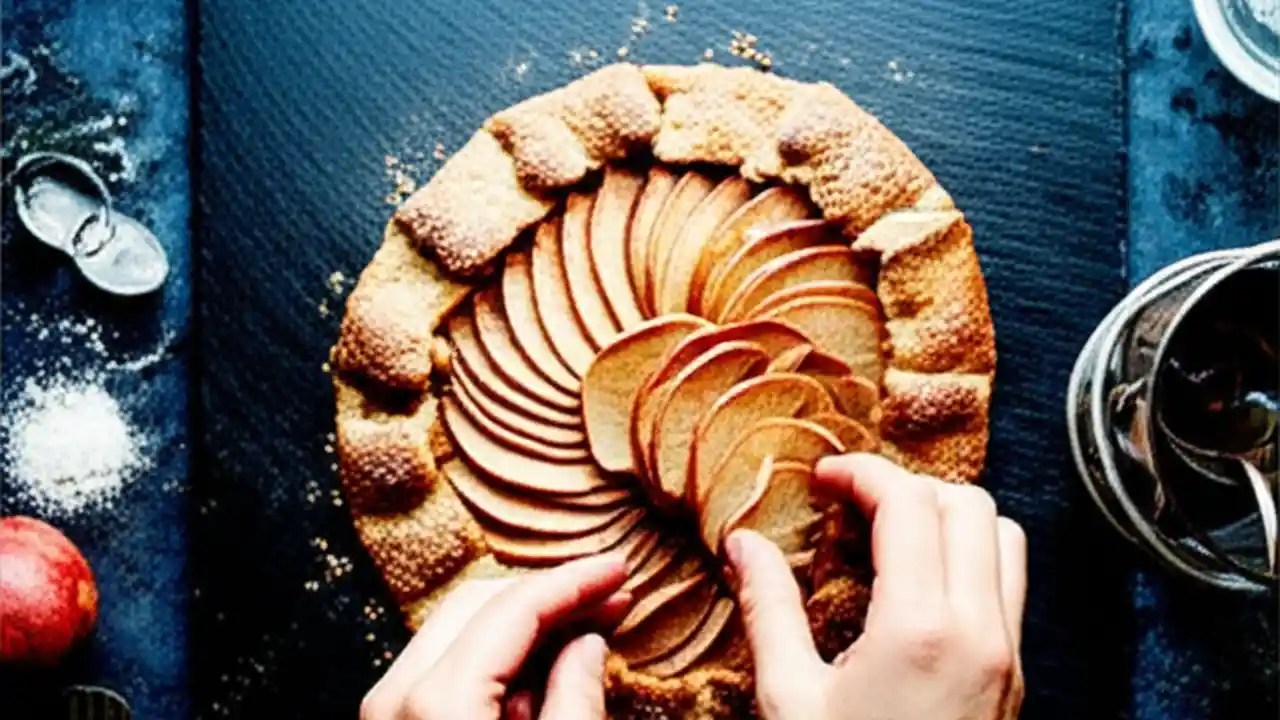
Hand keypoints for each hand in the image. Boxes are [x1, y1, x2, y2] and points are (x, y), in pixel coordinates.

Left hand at [360, 554, 629, 719]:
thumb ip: (576, 701)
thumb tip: (587, 644)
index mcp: (438, 702)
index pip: (514, 608)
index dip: (575, 582)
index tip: (618, 570)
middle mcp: (396, 695)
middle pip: (479, 603)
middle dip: (547, 596)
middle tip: (608, 599)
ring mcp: (385, 711)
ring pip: (459, 631)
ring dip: (523, 630)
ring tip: (583, 642)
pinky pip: (443, 670)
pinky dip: (494, 664)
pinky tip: (538, 685)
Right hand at [725, 453, 1027, 719]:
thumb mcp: (789, 701)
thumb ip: (768, 610)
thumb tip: (742, 545)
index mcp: (922, 630)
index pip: (909, 503)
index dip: (862, 473)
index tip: (824, 478)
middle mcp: (982, 633)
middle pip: (967, 504)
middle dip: (906, 488)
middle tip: (852, 504)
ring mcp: (1008, 656)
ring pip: (1003, 538)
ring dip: (948, 517)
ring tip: (889, 535)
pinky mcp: (1015, 678)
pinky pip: (1009, 585)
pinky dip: (970, 557)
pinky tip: (917, 585)